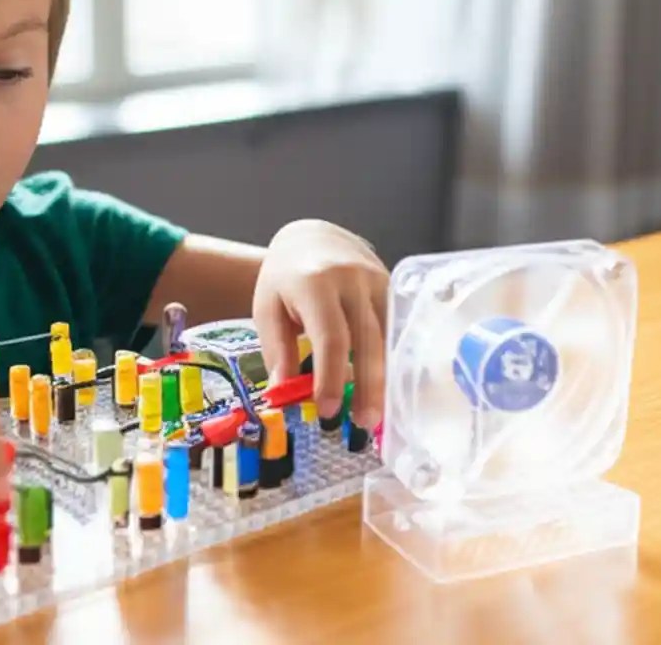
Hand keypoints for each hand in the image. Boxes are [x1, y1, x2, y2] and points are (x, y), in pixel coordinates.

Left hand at [253, 219, 388, 428]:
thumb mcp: (267, 309)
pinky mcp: (391, 285)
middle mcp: (351, 279)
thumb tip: (284, 394)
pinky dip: (389, 359)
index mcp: (315, 283)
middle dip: (367, 386)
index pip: (331, 337)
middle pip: (366, 340)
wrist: (309, 237)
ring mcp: (377, 280)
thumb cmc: (283, 277)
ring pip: (386, 336)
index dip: (331, 377)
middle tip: (363, 423)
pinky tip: (386, 387)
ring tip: (375, 414)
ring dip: (383, 378)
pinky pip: (393, 328)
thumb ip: (278, 350)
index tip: (327, 411)